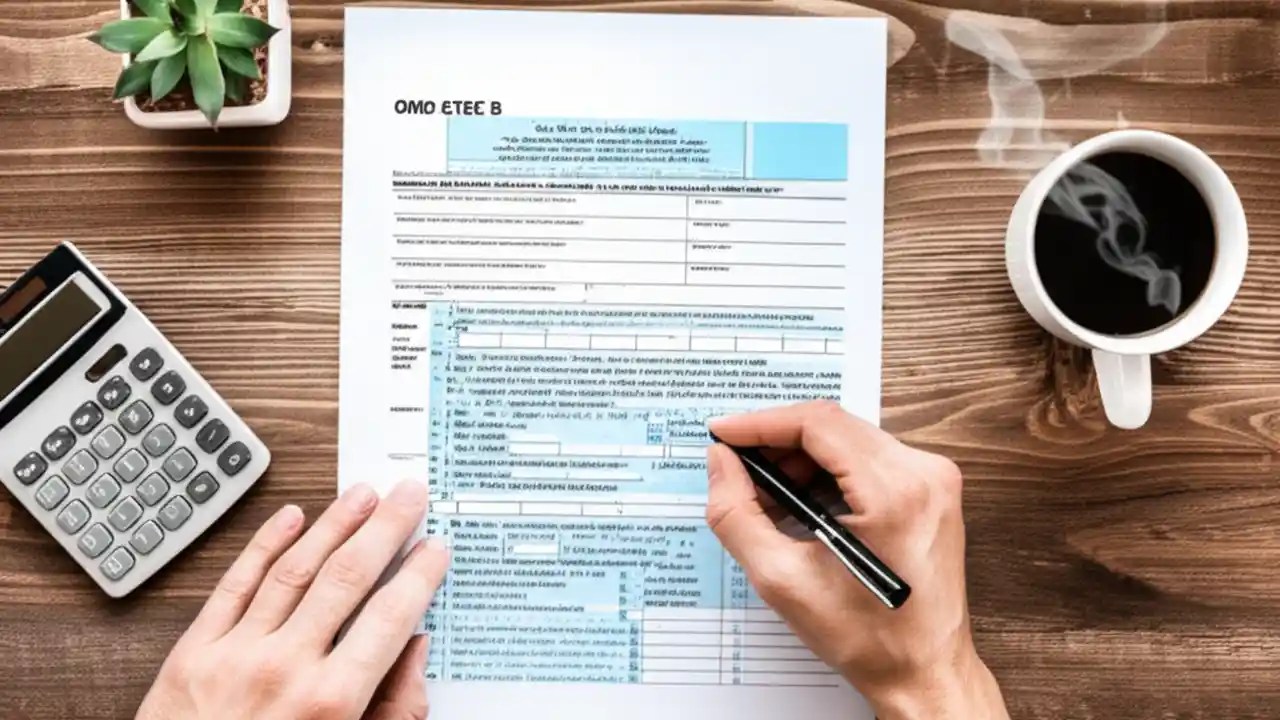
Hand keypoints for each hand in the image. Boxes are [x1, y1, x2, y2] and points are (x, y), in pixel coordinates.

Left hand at [137, 480, 449, 719]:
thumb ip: (394, 710)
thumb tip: (416, 651)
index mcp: (332, 703)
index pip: (390, 617)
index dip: (419, 574)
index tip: (435, 548)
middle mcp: (285, 670)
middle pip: (347, 578)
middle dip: (385, 528)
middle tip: (408, 495)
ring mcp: (235, 656)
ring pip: (294, 569)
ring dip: (333, 524)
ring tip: (361, 494)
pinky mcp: (194, 653)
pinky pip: (233, 585)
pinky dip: (263, 545)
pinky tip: (290, 517)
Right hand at [706, 401, 1008, 719]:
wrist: (925, 671)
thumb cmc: (868, 638)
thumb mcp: (782, 580)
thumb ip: (738, 515)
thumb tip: (721, 464)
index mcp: (894, 494)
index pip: (817, 424)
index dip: (761, 423)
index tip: (724, 433)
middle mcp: (923, 475)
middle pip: (833, 425)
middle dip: (777, 440)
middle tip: (738, 465)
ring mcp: (934, 480)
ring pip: (850, 438)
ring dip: (802, 455)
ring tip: (768, 491)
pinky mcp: (933, 490)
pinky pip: (870, 457)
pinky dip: (829, 469)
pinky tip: (802, 499)